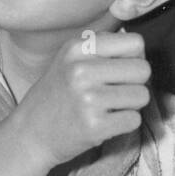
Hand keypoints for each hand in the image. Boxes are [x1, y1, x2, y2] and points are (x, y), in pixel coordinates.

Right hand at [11, 30, 150, 166]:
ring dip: (131, 105)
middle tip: (114, 91)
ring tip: (107, 107)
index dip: (135, 57)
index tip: (121, 69)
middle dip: (136, 83)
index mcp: (77, 48)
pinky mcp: (94, 126)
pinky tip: (104, 122)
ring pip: (142, 96)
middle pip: (143, 69)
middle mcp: (81, 69)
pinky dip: (124, 124)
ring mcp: (87, 98)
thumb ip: (103, 48)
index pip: (135, 42)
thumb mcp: (70, 59)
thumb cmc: (58, 94)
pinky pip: (134, 120)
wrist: (31, 133)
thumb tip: (141, 51)